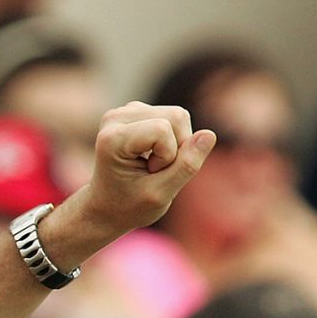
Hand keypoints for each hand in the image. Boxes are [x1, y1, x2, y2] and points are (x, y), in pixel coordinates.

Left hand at [83, 101, 215, 237]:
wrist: (106, 206)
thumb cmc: (129, 205)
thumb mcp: (161, 194)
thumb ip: (186, 165)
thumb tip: (209, 134)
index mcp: (111, 138)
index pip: (162, 130)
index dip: (168, 156)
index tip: (148, 173)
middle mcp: (115, 118)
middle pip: (175, 117)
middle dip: (176, 147)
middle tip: (152, 170)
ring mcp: (124, 112)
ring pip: (178, 115)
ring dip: (176, 143)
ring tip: (151, 163)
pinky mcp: (135, 111)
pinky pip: (175, 117)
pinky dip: (173, 138)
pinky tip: (151, 153)